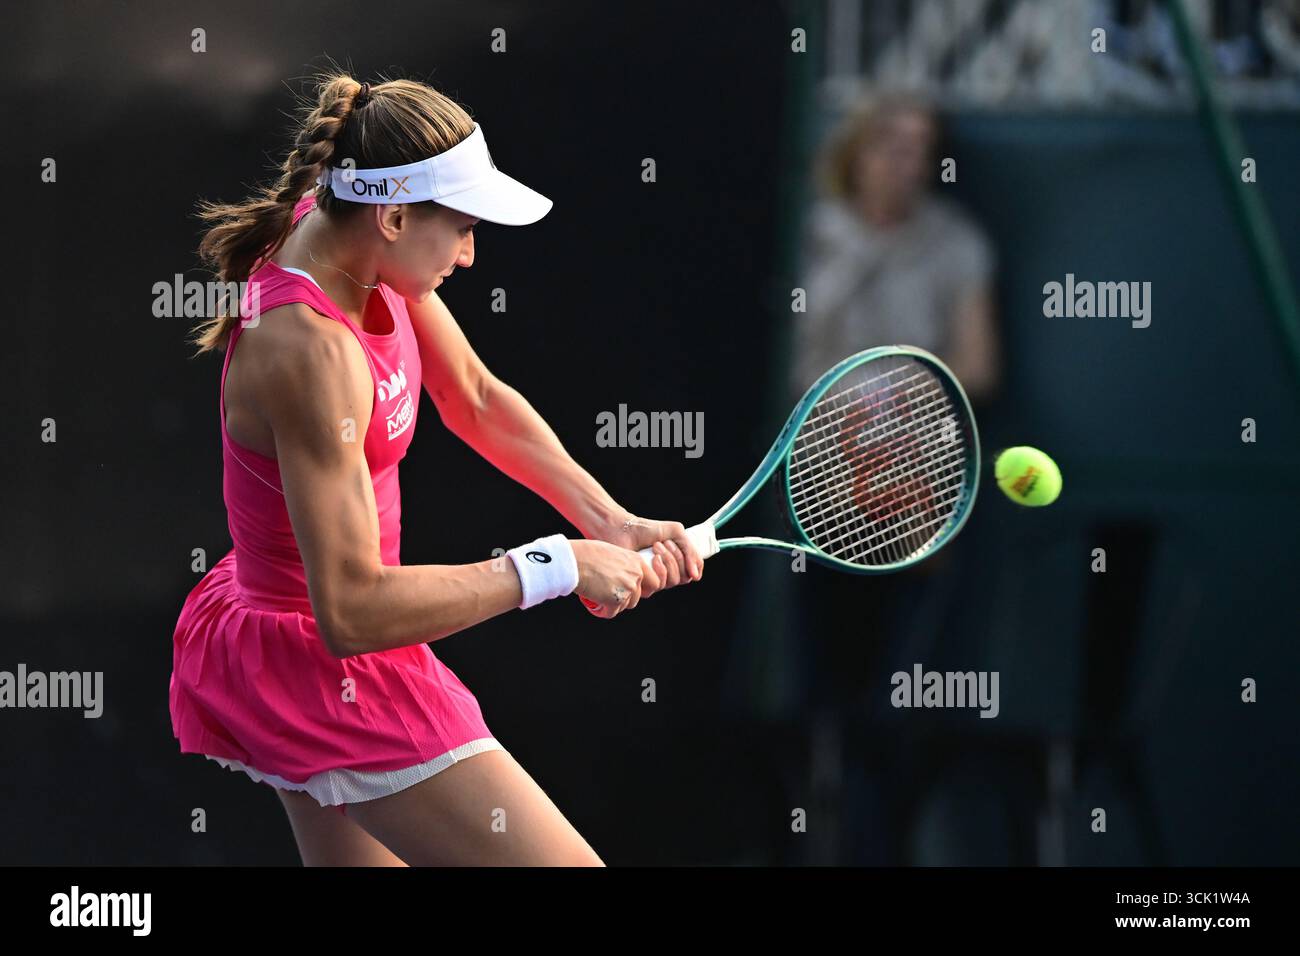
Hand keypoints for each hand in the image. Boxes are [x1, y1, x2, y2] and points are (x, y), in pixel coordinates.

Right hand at [570, 538, 662, 619]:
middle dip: (625, 599)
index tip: (630, 590)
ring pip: (625, 605)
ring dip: (613, 605)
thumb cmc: (587, 553)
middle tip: (611, 595)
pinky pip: (611, 612)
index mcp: (636, 561)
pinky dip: (602, 611)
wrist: (574, 560)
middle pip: (637, 597)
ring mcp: (627, 588)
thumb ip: (623, 564)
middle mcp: (635, 574)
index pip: (653, 582)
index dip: (642, 589)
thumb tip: (622, 574)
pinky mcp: (616, 600)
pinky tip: (594, 606)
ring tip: (599, 598)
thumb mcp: (612, 552)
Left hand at [588, 512, 703, 600]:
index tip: (676, 544)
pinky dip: (659, 569)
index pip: (691, 573)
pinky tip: (651, 557)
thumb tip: (696, 576)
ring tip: (656, 546)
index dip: (689, 561)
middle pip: (683, 578)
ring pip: (672, 581)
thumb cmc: (646, 530)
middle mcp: (665, 574)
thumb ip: (690, 549)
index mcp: (674, 563)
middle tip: (663, 543)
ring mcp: (654, 580)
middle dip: (676, 558)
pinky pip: (658, 586)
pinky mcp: (642, 584)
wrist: (623, 529)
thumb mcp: (676, 532)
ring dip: (668, 561)